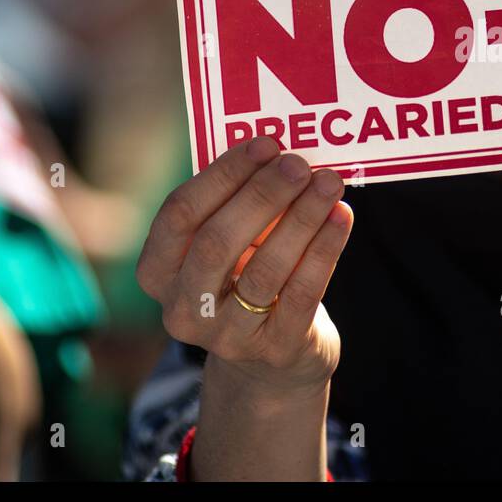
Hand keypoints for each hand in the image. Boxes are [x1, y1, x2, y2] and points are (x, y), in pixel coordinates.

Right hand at [136, 137, 352, 396]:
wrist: (273, 356)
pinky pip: (302, 292)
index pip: (179, 215)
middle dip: (263, 195)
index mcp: (158, 271)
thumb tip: (278, 153)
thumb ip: (240, 201)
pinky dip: (325, 249)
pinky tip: (342, 216)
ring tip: (329, 183)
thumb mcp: (230, 242)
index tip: (264, 145)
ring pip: (265, 268)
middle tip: (299, 164)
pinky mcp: (275, 350)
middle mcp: (183, 309)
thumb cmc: (247, 275)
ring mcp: (227, 337)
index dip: (222, 176)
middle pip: (217, 242)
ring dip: (301, 217)